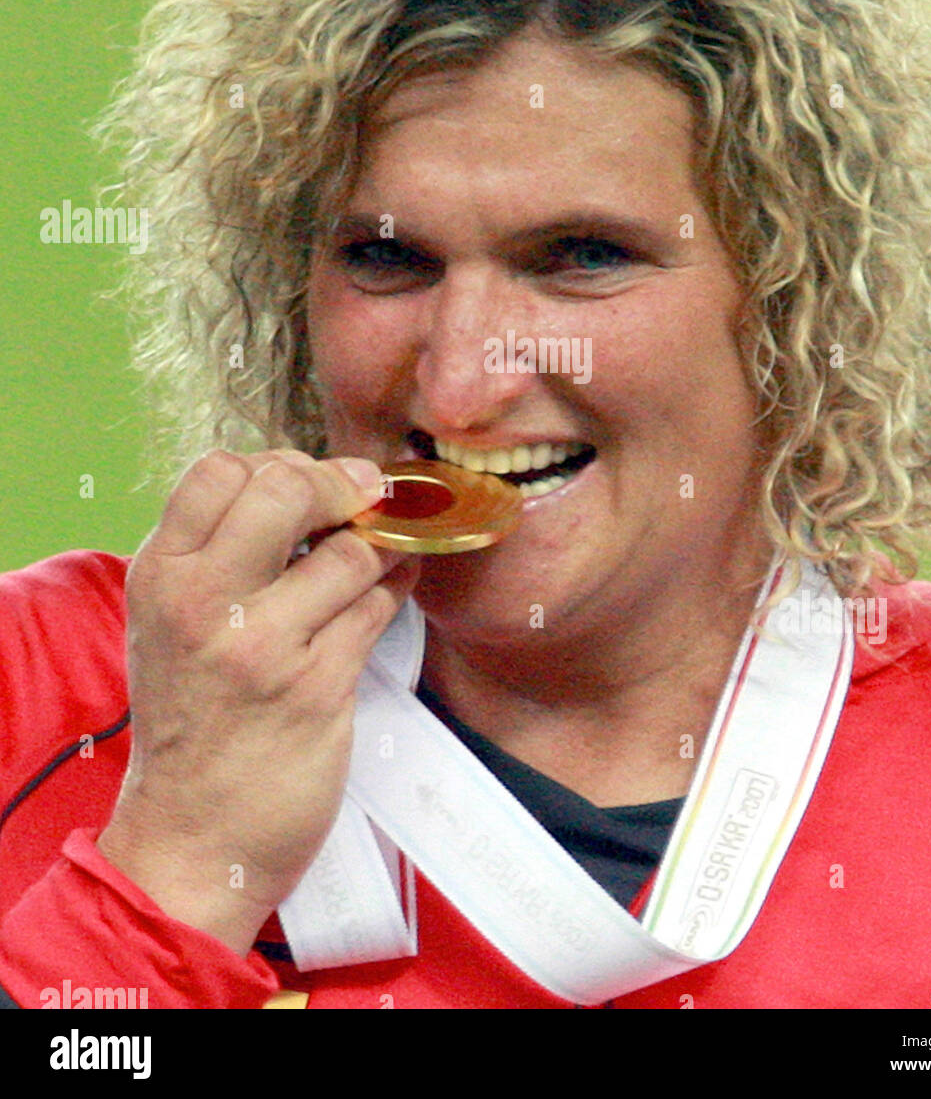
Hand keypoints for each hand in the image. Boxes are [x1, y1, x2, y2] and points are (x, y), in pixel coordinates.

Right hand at [97, 448, 419, 956]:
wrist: (192, 839)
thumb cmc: (194, 723)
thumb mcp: (173, 625)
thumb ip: (222, 554)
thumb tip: (313, 485)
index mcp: (161, 576)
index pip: (219, 469)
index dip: (280, 463)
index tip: (312, 485)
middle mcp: (203, 602)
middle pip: (286, 486)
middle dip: (341, 484)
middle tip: (364, 500)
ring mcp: (261, 645)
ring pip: (350, 550)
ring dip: (381, 548)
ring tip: (381, 557)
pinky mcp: (317, 687)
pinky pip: (378, 606)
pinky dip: (396, 590)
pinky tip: (392, 591)